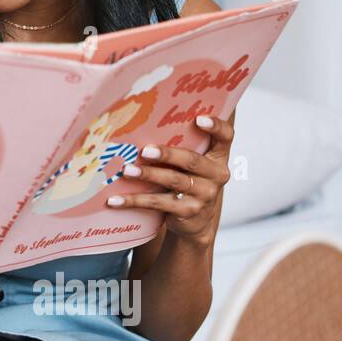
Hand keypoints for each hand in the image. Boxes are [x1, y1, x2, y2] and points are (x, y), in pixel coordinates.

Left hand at [106, 113, 234, 247]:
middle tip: (145, 150)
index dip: (216, 127)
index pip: (226, 137)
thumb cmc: (187, 180)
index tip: (199, 119)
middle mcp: (216, 174)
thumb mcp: (190, 164)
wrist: (194, 222)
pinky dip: (135, 200)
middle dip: (167, 154)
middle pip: (192, 160)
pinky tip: (115, 200)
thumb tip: (140, 124)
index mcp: (218, 156)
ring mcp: (205, 194)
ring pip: (174, 181)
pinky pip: (158, 203)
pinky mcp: (189, 211)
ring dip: (148, 175)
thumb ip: (180, 145)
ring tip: (127, 170)